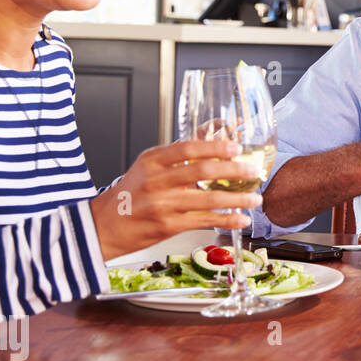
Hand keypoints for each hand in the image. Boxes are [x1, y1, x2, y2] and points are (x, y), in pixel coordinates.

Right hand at [89, 140, 263, 261]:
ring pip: (208, 200)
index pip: (187, 148)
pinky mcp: (169, 226)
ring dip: (238, 199)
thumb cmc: (130, 194)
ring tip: (256, 198)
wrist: (104, 226)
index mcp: (152, 161)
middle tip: (253, 171)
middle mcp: (157, 181)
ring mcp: (163, 204)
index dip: (215, 147)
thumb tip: (212, 135)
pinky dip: (227, 220)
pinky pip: (205, 221)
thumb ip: (178, 153)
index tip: (236, 147)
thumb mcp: (148, 166)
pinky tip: (241, 219)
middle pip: (202, 172)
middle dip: (235, 171)